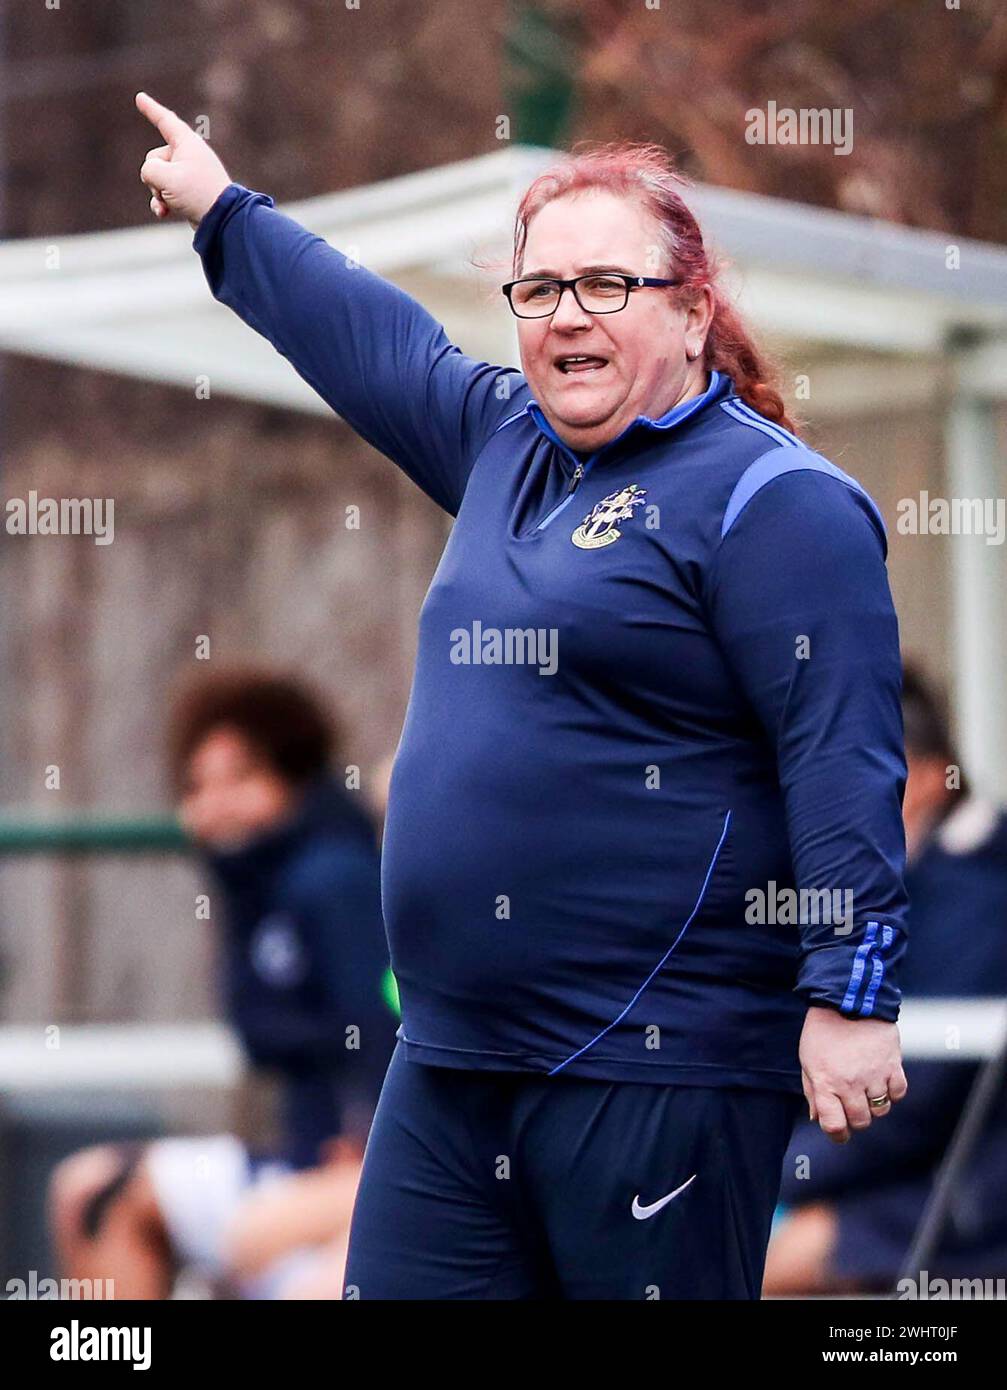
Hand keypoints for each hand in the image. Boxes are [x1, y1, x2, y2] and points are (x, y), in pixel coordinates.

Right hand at [135, 91, 232, 229]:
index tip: (140, 98)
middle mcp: (188, 155)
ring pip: (158, 177)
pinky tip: (164, 212)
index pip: (165, 121)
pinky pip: (166, 192)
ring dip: (158, 193)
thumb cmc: (197, 193)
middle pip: (154, 158)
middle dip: (154, 176)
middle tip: (171, 188)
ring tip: (171, 202)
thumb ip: (149, 169)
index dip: (151, 109)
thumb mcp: (165, 177)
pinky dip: (162, 202)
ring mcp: (188, 174)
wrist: (223, 219)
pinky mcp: (188, 192)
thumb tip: (152, 177)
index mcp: (187, 143)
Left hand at [799, 1004, 907, 1143]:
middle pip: (860, 1122)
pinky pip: (898, 1093)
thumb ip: (813, 1091)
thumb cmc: (823, 1030)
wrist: (847, 1001)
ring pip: (881, 1110)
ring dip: (874, 1105)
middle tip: (853, 1106)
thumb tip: (817, 1118)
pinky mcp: (892, 1065)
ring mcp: (873, 1075)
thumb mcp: (808, 1059)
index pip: (834, 1125)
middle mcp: (850, 1083)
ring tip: (866, 1088)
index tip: (839, 1133)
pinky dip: (892, 1092)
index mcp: (826, 1082)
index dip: (837, 1135)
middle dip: (856, 1119)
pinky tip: (882, 1081)